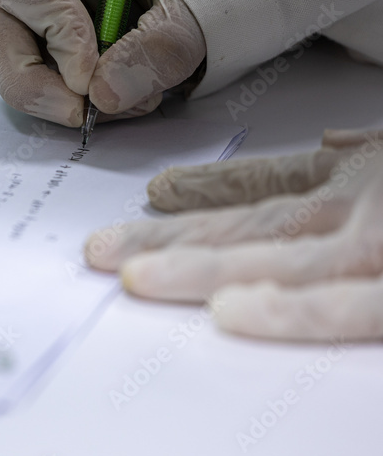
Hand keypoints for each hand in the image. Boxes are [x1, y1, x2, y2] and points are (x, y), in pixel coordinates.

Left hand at [84, 128, 382, 341]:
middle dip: (168, 236)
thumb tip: (332, 144)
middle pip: (246, 223)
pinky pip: (343, 309)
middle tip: (101, 248)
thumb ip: (370, 152)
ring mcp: (377, 247)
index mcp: (363, 178)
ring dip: (198, 265)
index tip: (156, 191)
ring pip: (274, 256)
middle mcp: (358, 207)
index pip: (266, 185)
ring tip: (133, 276)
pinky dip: (285, 309)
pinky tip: (226, 311)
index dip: (205, 189)